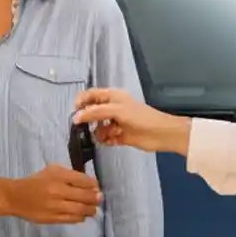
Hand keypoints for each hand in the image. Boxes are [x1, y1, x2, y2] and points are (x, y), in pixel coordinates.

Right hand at [5, 165, 101, 223]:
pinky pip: (72, 219)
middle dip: (95, 198)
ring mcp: (55, 206)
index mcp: (58, 176)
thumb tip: (90, 184)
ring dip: (91, 210)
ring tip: (93, 209)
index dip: (94, 185)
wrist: (15, 197)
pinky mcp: (52, 218)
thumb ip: (70, 175)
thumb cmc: (36, 181)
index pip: (83, 180)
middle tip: (99, 198)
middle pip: (85, 196)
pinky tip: (82, 215)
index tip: (96, 187)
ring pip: (81, 210)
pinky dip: (80, 217)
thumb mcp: (52, 171)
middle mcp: (58, 191)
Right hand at [73, 88, 190, 154]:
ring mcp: (116, 122)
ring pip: (98, 127)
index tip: (75, 112)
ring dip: (99, 132)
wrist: (160, 133)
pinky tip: (111, 141)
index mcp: (112, 96)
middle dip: (88, 120)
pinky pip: (106, 138)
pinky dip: (106, 140)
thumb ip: (95, 113)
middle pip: (93, 112)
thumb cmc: (140, 117)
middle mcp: (112, 108)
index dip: (81, 102)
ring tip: (106, 135)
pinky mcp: (119, 136)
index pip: (91, 95)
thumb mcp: (115, 110)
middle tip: (84, 127)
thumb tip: (76, 117)